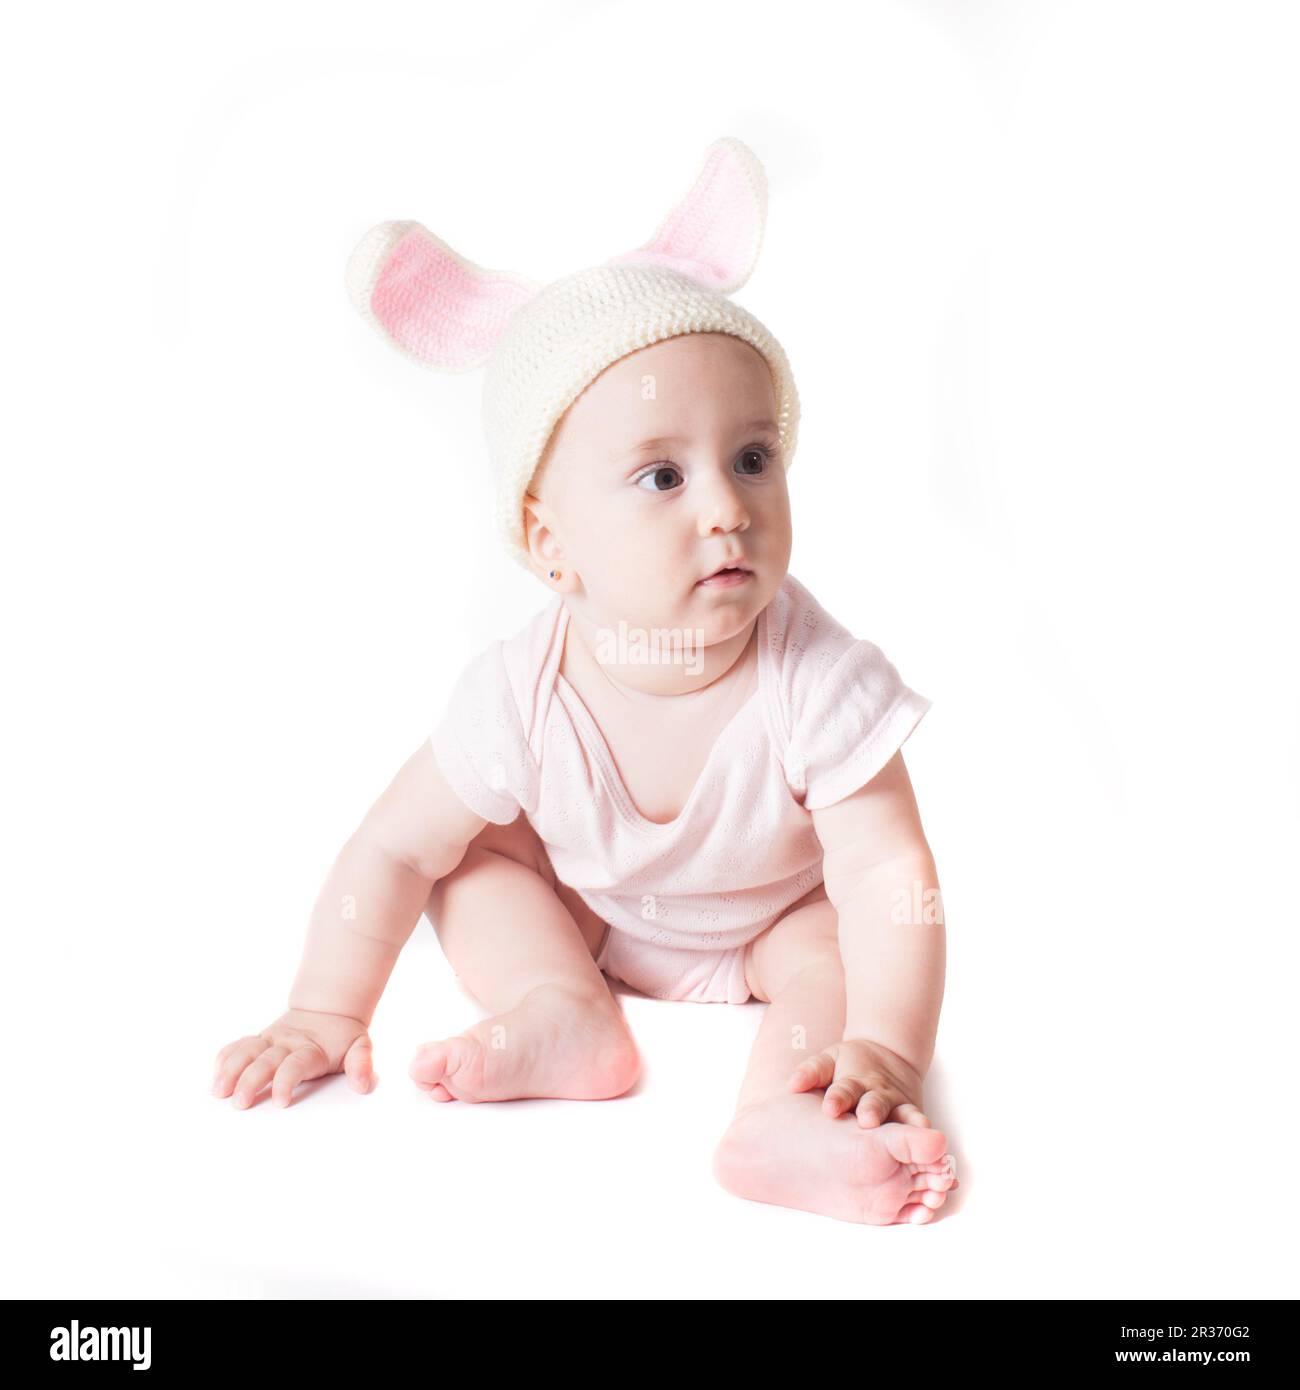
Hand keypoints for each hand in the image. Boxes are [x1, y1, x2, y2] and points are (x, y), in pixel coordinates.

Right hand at [212, 1008, 375, 1108]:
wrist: (329, 1009)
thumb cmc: (343, 1037)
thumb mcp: (360, 1046)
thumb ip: (362, 1064)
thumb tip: (363, 1085)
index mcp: (310, 1049)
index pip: (295, 1065)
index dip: (287, 1082)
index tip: (281, 1102)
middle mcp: (286, 1043)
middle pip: (264, 1061)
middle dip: (250, 1081)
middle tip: (239, 1103)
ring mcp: (270, 1040)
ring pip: (246, 1052)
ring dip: (230, 1070)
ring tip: (217, 1091)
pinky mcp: (259, 1039)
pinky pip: (238, 1046)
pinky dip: (225, 1058)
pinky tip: (215, 1075)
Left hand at [788, 1037, 929, 1127]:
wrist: (890, 1055)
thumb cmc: (849, 1065)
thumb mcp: (829, 1060)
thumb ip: (811, 1072)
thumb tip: (791, 1085)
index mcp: (853, 1082)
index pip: (843, 1089)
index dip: (838, 1099)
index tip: (830, 1108)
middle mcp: (878, 1093)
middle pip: (874, 1103)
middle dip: (872, 1111)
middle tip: (867, 1121)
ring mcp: (899, 1105)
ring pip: (904, 1115)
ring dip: (908, 1125)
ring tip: (915, 1134)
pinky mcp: (915, 1117)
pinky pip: (924, 1128)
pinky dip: (930, 1137)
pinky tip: (939, 1148)